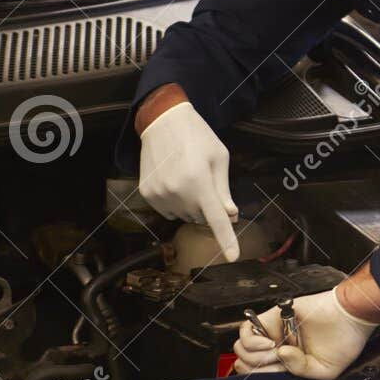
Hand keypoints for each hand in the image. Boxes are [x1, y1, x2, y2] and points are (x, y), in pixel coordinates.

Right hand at [137, 101, 239, 261]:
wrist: (163, 122)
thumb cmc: (198, 137)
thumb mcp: (219, 159)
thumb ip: (224, 190)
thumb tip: (231, 215)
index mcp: (199, 182)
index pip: (216, 219)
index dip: (226, 239)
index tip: (233, 257)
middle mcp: (177, 193)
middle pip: (201, 217)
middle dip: (208, 207)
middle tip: (205, 181)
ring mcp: (159, 195)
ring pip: (184, 216)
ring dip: (191, 205)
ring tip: (188, 177)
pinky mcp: (146, 195)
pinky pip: (169, 211)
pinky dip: (175, 202)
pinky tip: (174, 180)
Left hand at [231, 288, 379, 379]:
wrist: (351, 315)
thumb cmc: (345, 341)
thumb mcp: (325, 370)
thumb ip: (300, 370)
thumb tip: (280, 355)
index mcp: (288, 363)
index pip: (259, 376)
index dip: (263, 378)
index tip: (279, 373)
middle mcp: (278, 348)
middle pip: (245, 365)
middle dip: (259, 369)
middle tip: (278, 363)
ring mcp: (273, 333)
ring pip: (242, 350)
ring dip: (257, 356)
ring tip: (276, 351)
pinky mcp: (273, 317)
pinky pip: (247, 331)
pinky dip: (254, 342)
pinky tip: (271, 343)